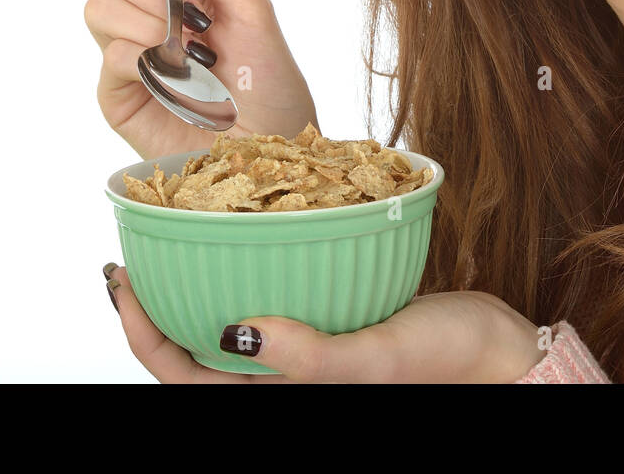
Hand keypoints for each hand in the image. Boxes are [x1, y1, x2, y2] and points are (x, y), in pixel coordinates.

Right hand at [84, 0, 317, 160]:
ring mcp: (127, 48)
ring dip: (154, 25)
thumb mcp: (253, 6)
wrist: (272, 149)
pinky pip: (112, 53)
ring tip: (193, 55)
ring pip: (98, 4)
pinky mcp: (117, 90)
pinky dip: (151, 63)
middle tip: (192, 12)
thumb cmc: (270, 82)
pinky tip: (179, 83)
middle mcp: (145, 9)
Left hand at [103, 263, 547, 382]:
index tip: (123, 278)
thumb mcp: (375, 359)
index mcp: (281, 398)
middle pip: (195, 346)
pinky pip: (274, 292)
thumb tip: (230, 334)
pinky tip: (255, 226)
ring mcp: (304, 348)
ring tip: (182, 231)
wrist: (501, 353)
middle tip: (137, 249)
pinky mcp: (329, 320)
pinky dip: (252, 261)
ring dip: (200, 277)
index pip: (184, 375)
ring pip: (231, 316)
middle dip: (158, 300)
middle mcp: (282, 378)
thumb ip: (307, 357)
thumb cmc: (446, 365)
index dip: (141, 332)